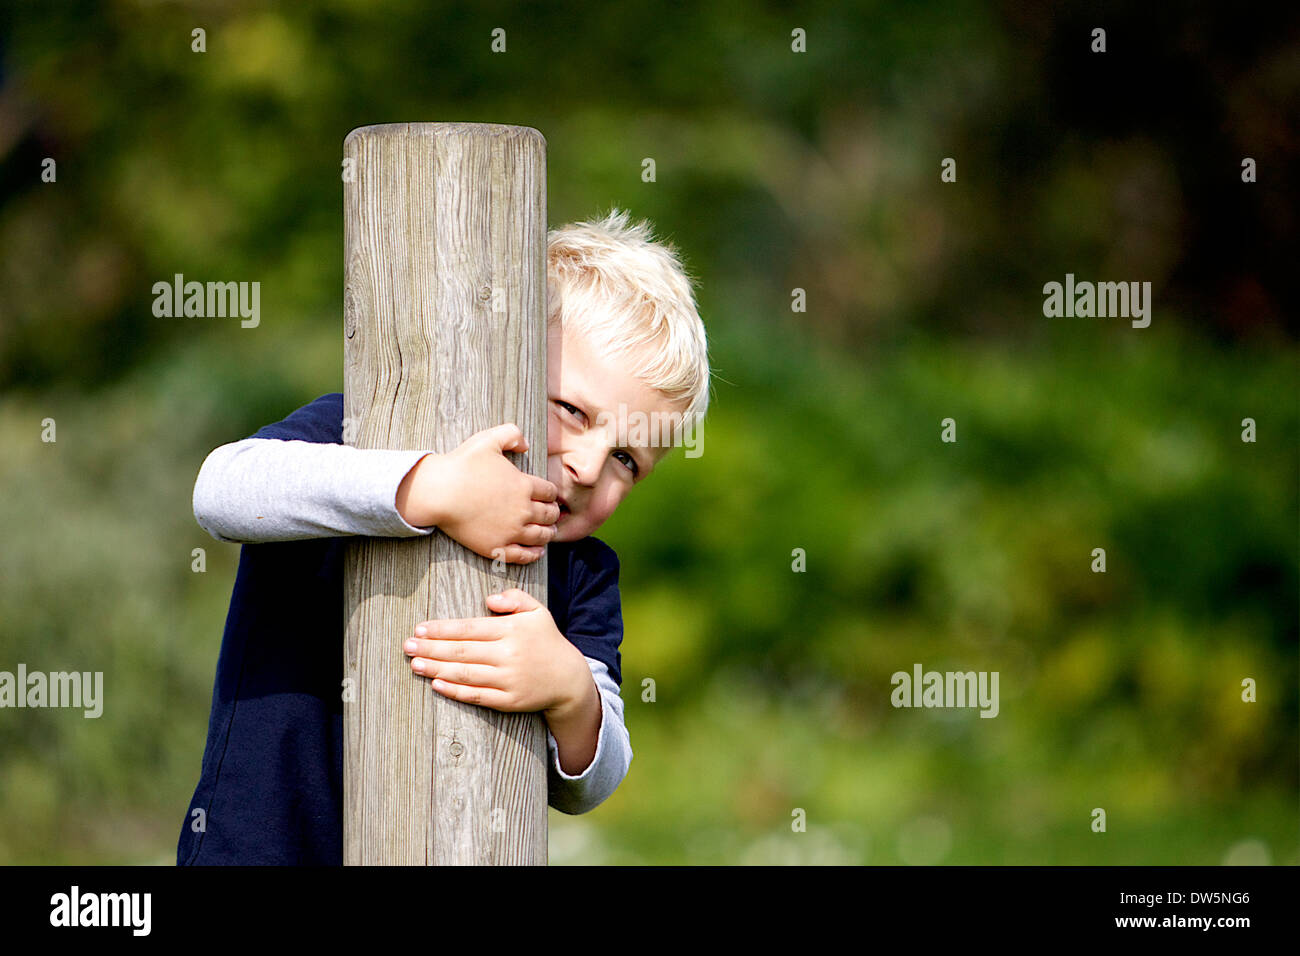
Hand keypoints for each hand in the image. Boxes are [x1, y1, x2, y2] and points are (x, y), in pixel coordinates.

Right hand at [396, 423, 558, 563]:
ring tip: (549, 532)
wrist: (439, 493)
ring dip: (548, 533)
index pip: (550, 492)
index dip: (551, 493)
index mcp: (524, 486)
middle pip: (549, 515)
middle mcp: (523, 510)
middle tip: (551, 513)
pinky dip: (534, 554)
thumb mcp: (488, 439)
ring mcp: (511, 531)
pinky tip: (537, 551)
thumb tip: (525, 445)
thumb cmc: (461, 465)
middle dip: (552, 513)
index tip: (548, 496)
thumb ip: (511, 434)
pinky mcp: (497, 547)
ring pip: (541, 536)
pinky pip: (523, 555)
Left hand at [403, 588, 592, 718]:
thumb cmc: (547, 641)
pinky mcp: (508, 701)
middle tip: (407, 646)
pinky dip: (455, 691)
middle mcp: (508, 655)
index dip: (442, 629)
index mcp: (512, 631)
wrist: (569, 679)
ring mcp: (508, 680)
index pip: (469, 629)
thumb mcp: (537, 611)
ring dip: (436, 670)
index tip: (420, 629)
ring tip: (415, 665)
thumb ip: (514, 598)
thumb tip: (488, 599)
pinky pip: (477, 696)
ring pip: (465, 674)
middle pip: (461, 652)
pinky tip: (437, 685)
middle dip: (431, 649)